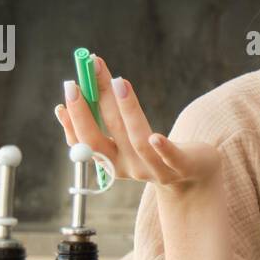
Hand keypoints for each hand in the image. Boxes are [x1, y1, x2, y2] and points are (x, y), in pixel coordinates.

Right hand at [54, 54, 220, 191]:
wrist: (195, 178)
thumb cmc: (156, 152)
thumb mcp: (128, 140)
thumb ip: (107, 121)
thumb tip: (78, 92)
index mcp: (112, 162)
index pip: (85, 144)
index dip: (72, 122)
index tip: (64, 96)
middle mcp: (129, 167)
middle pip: (102, 140)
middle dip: (85, 113)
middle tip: (75, 83)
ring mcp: (155, 169)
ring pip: (137, 141)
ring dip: (126, 111)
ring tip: (118, 81)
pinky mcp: (181, 167)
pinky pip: (170, 158)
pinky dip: (162, 148)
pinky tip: (156, 136)